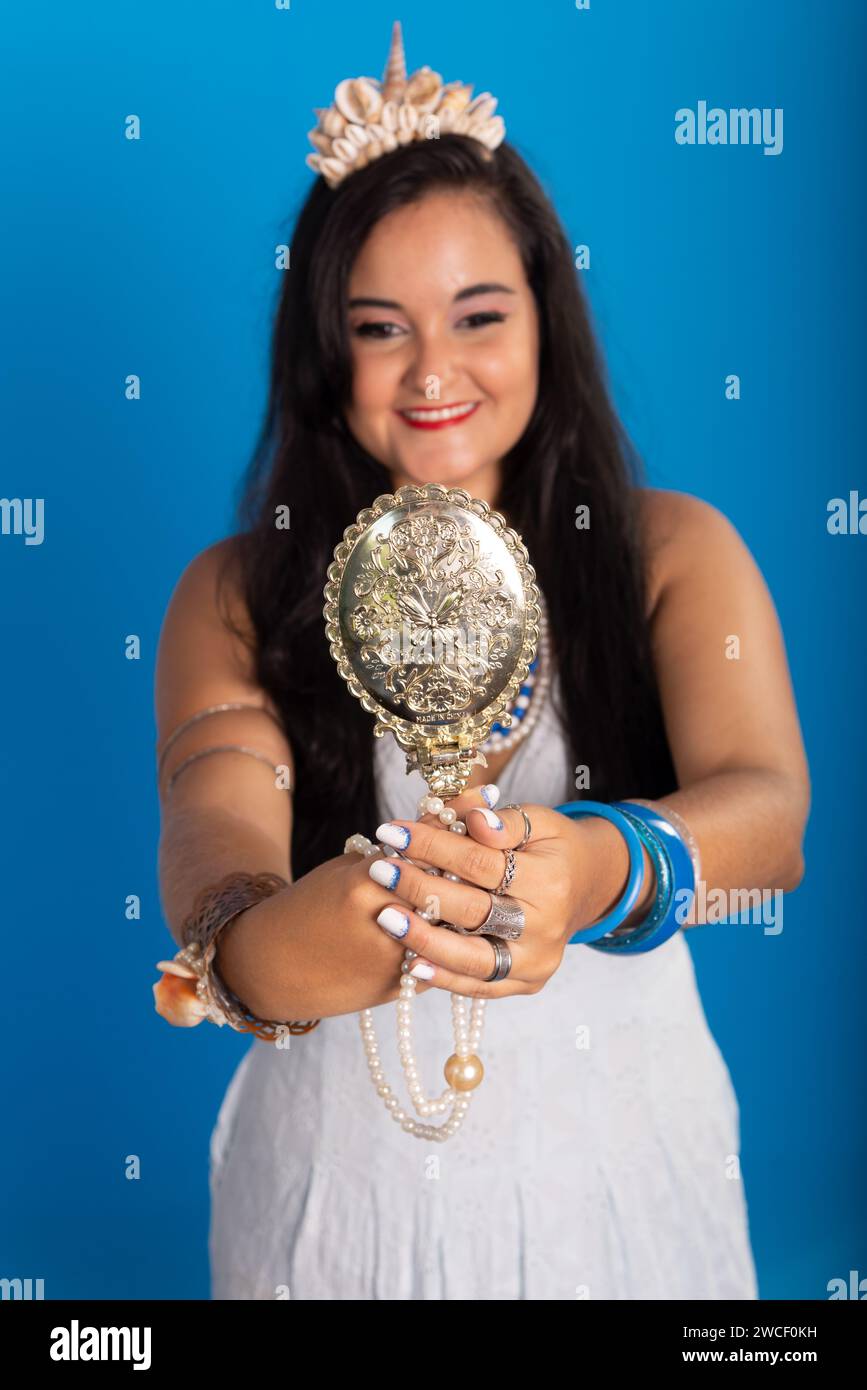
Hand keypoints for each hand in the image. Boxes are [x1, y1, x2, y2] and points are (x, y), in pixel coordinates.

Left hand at [367, 791, 590, 997]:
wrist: (585, 886)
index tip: (392, 832)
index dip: (433, 846)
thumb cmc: (551, 848)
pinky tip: (411, 962)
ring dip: (424, 938)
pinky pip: (479, 986)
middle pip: (472, 910)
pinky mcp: (527, 983)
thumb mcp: (539, 821)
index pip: (480, 862)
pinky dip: (444, 977)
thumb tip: (473, 819)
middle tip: (379, 870)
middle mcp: (546, 926)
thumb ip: (505, 822)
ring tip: (385, 917)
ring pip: (472, 957)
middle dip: (419, 888)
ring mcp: (537, 960)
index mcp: (551, 880)